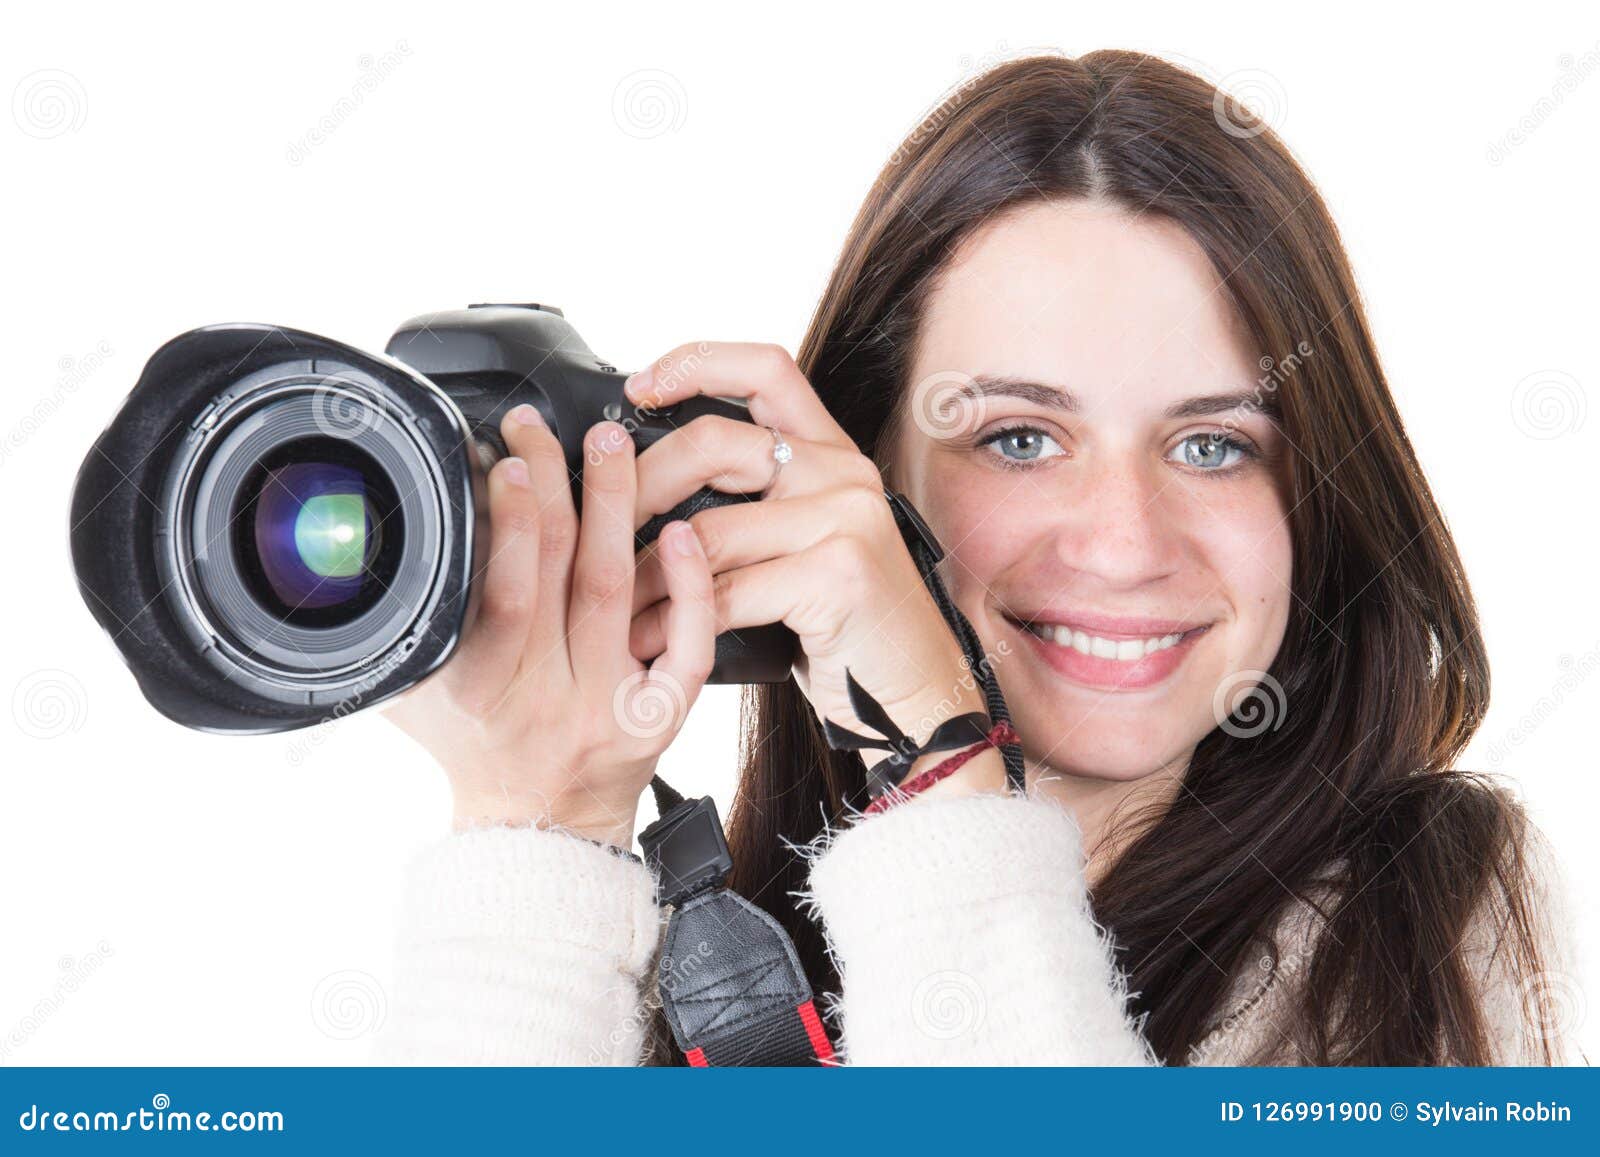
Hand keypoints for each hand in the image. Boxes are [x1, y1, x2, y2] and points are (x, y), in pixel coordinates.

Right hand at [384, 405, 717, 845]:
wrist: (539, 827)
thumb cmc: (474, 751)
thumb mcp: (412, 697)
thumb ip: (393, 633)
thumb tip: (352, 556)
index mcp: (484, 690)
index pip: (502, 591)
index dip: (505, 520)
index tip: (502, 457)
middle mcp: (551, 696)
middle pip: (563, 572)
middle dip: (556, 487)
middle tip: (550, 428)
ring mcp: (611, 705)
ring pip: (620, 589)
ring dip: (616, 507)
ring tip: (611, 445)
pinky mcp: (661, 715)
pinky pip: (688, 647)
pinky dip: (689, 588)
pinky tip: (681, 532)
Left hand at [625, 342, 1002, 797]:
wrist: (914, 692)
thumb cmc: (847, 625)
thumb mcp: (805, 543)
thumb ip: (755, 503)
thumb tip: (657, 482)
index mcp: (830, 453)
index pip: (765, 369)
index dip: (697, 362)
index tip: (639, 386)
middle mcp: (843, 472)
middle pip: (716, 442)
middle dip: (640, 485)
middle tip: (598, 524)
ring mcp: (845, 518)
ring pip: (708, 529)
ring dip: (645, 574)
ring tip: (611, 603)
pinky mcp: (838, 573)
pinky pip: (728, 590)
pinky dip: (676, 620)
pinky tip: (648, 639)